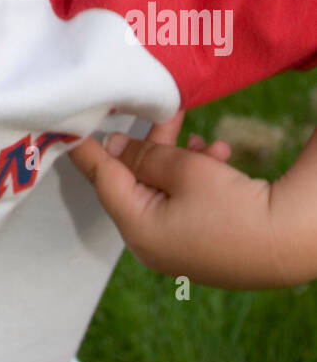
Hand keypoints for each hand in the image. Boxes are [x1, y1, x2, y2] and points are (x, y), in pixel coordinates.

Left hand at [67, 108, 289, 288]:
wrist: (291, 241)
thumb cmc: (232, 206)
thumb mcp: (181, 169)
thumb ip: (142, 155)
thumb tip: (113, 147)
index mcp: (137, 228)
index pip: (101, 179)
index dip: (87, 148)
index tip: (69, 124)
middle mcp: (151, 244)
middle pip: (133, 182)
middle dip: (147, 146)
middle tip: (155, 114)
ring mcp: (178, 248)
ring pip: (163, 189)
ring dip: (176, 158)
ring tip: (195, 137)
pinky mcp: (203, 243)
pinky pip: (186, 203)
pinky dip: (195, 178)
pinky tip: (217, 156)